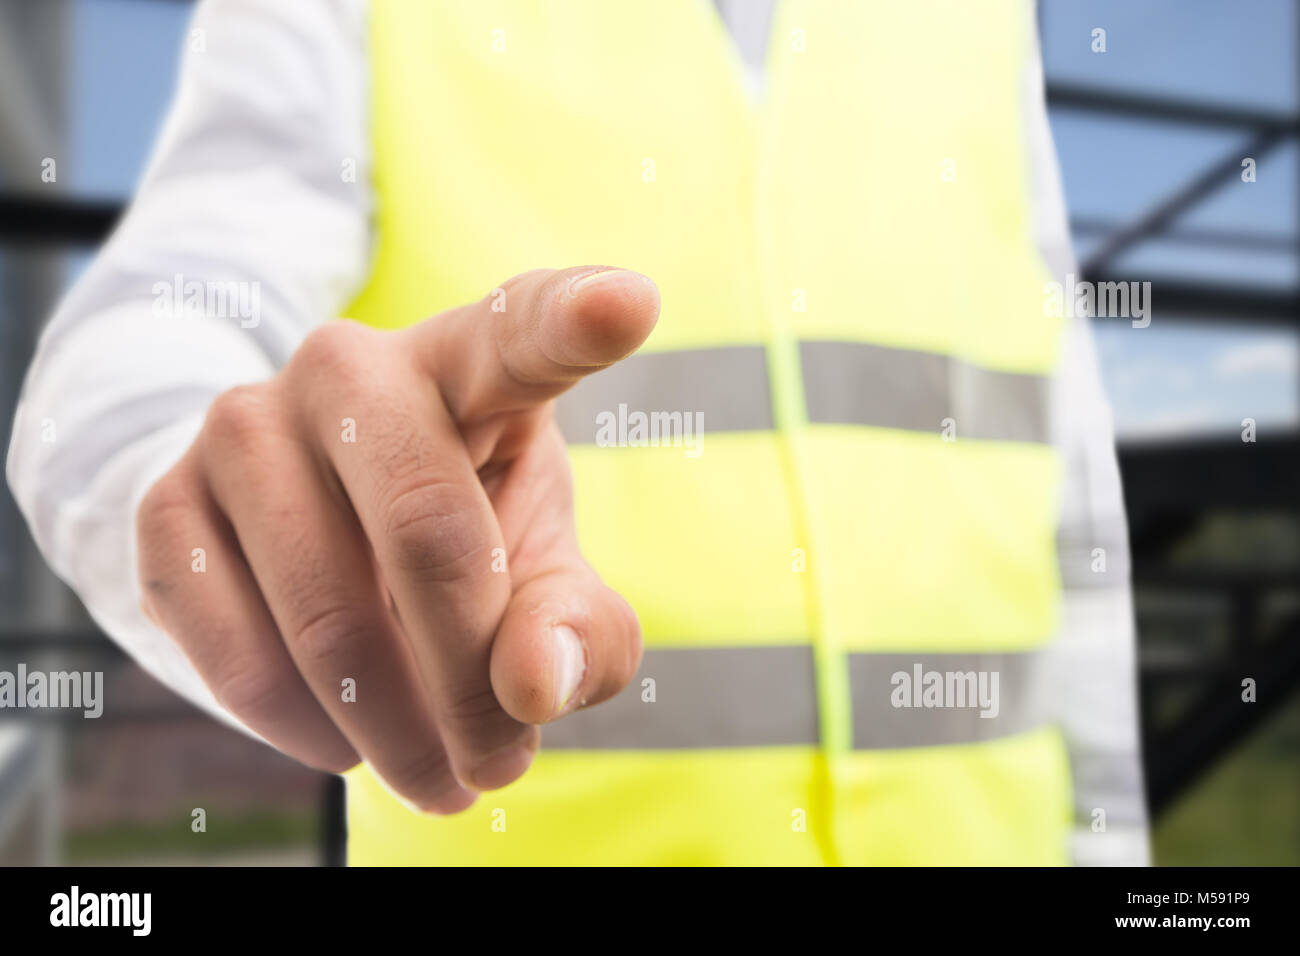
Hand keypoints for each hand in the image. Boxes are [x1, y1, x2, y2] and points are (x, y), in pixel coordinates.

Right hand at [136, 266, 658, 812]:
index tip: (631, 305)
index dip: (574, 318)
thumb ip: (574, 626)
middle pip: (429, 533)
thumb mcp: (541, 570)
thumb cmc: (461, 533)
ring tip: (439, 776)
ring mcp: (243, 425)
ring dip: (395, 732)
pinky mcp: (164, 503)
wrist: (304, 523)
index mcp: (468, 362)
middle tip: (499, 768)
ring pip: (329, 613)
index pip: (523, 332)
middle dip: (472, 687)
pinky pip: (233, 649)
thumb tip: (533, 686)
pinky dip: (303, 726)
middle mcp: (349, 368)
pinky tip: (343, 741)